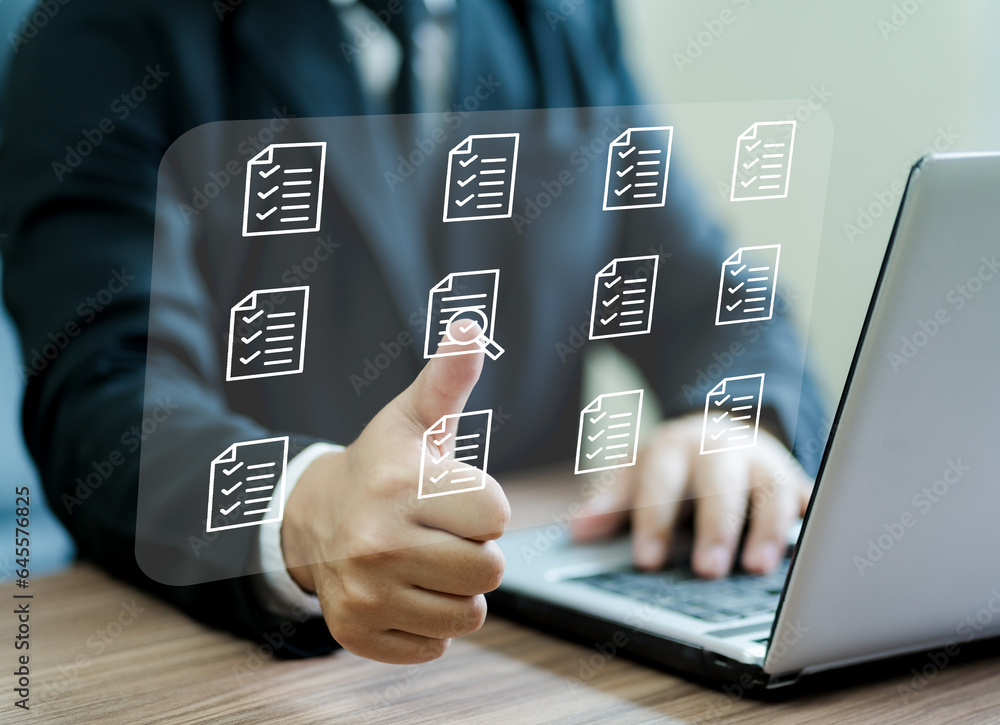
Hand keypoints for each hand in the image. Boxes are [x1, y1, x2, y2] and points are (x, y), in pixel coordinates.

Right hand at [281, 323, 508, 663]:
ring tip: (427, 561)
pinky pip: (436, 646)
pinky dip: (429, 624)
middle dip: (476, 550)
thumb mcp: (413, 418)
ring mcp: (365, 592)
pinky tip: (405, 590)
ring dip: (458, 590)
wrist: (314, 516)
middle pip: (490, 570)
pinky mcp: (359, 633)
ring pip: (470, 614)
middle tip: (442, 533)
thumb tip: (469, 327)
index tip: (452, 495)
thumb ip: (448, 379)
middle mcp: (378, 541)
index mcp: (401, 484)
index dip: (485, 506)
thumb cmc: (382, 466)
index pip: (499, 514)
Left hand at [570, 413, 811, 577]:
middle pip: (718, 484)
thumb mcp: (635, 475)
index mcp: (673, 447)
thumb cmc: (671, 466)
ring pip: (769, 488)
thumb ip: (611, 502)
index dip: (653, 520)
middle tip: (708, 571)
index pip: (660, 482)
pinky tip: (814, 549)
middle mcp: (720, 449)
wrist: (717, 433)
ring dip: (767, 529)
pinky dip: (809, 520)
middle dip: (715, 527)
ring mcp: (761, 461)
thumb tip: (580, 529)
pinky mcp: (794, 478)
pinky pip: (807, 496)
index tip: (647, 560)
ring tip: (759, 569)